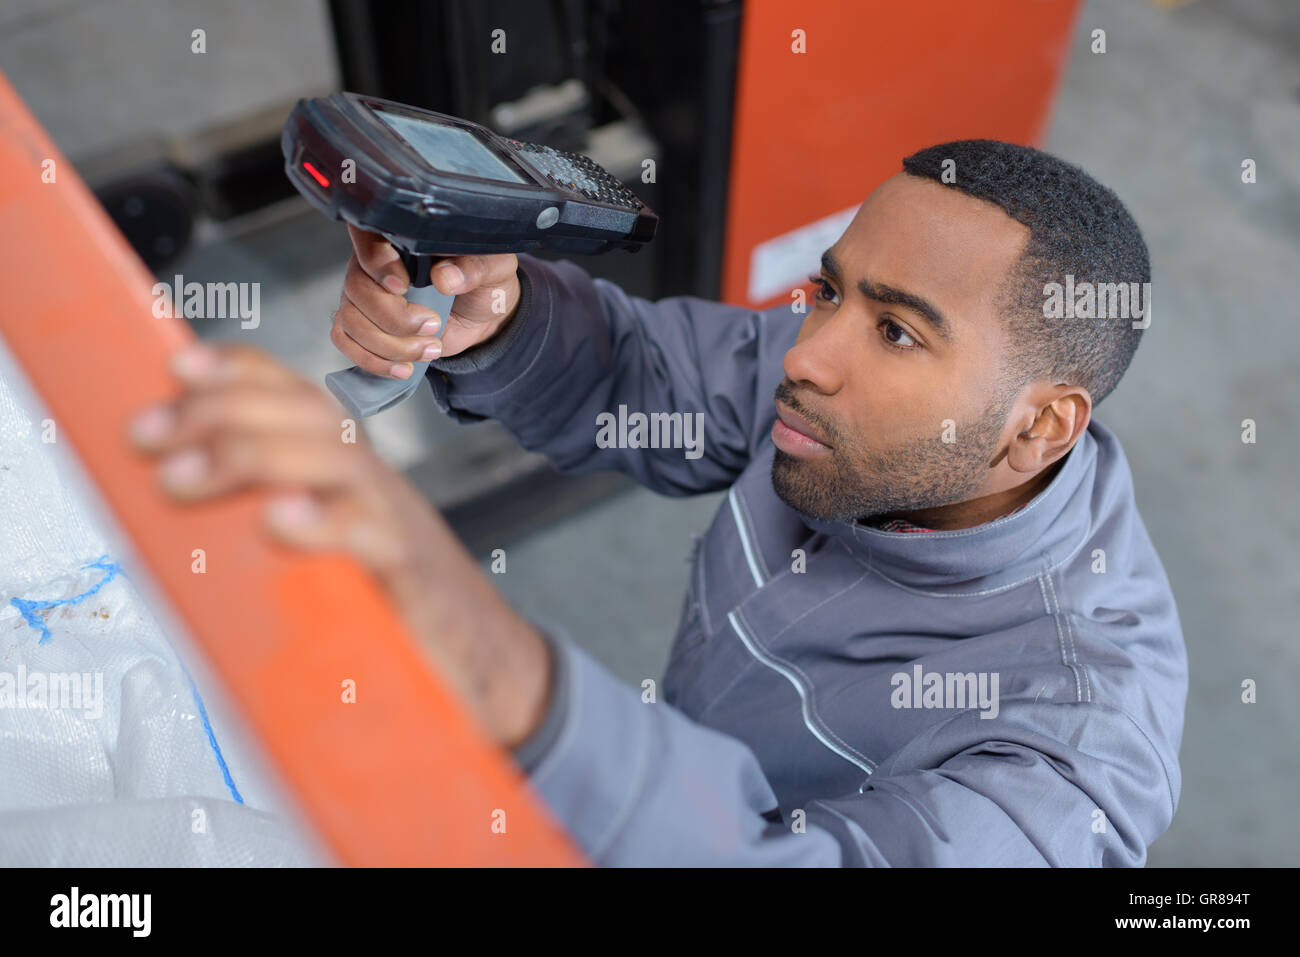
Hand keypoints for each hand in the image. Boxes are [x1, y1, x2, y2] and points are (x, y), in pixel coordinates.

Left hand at [127, 342, 551, 748]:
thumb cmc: (395, 617)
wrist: (489, 669)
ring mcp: (398, 524)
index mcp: (349, 477)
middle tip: (147, 437)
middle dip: (219, 412)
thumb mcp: (326, 561)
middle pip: (307, 414)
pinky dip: (324, 523)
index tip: (178, 368)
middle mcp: (374, 486)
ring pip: (335, 458)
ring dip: (250, 454)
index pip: (298, 396)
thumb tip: (172, 531)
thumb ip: (271, 535)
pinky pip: (374, 537)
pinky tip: (278, 520)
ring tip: (182, 478)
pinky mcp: (415, 577)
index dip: (240, 370)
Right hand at [331, 225, 522, 379]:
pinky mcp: (362, 324)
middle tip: (432, 325)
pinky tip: (404, 368)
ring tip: (430, 349)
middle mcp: (372, 263)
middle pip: (357, 287)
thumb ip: (472, 268)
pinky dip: (374, 361)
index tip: (403, 285)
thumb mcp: (492, 269)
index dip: (379, 264)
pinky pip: (347, 342)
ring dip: (389, 345)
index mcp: (399, 237)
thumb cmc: (483, 281)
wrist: (482, 315)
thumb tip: (444, 276)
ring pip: (351, 320)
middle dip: (394, 317)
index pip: (368, 240)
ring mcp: (363, 296)